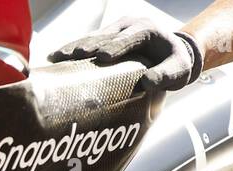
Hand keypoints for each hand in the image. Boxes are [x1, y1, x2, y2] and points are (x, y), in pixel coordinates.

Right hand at [48, 17, 203, 91]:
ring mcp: (114, 31)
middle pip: (106, 35)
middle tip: (74, 56)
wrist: (169, 54)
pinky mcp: (104, 39)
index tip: (102, 57)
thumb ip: (167, 75)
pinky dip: (70, 50)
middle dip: (89, 46)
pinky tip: (54, 58)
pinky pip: (85, 43)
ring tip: (57, 57)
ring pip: (92, 38)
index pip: (131, 37)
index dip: (116, 46)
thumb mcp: (178, 70)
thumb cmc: (174, 64)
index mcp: (148, 30)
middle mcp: (129, 26)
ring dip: (74, 47)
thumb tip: (148, 83)